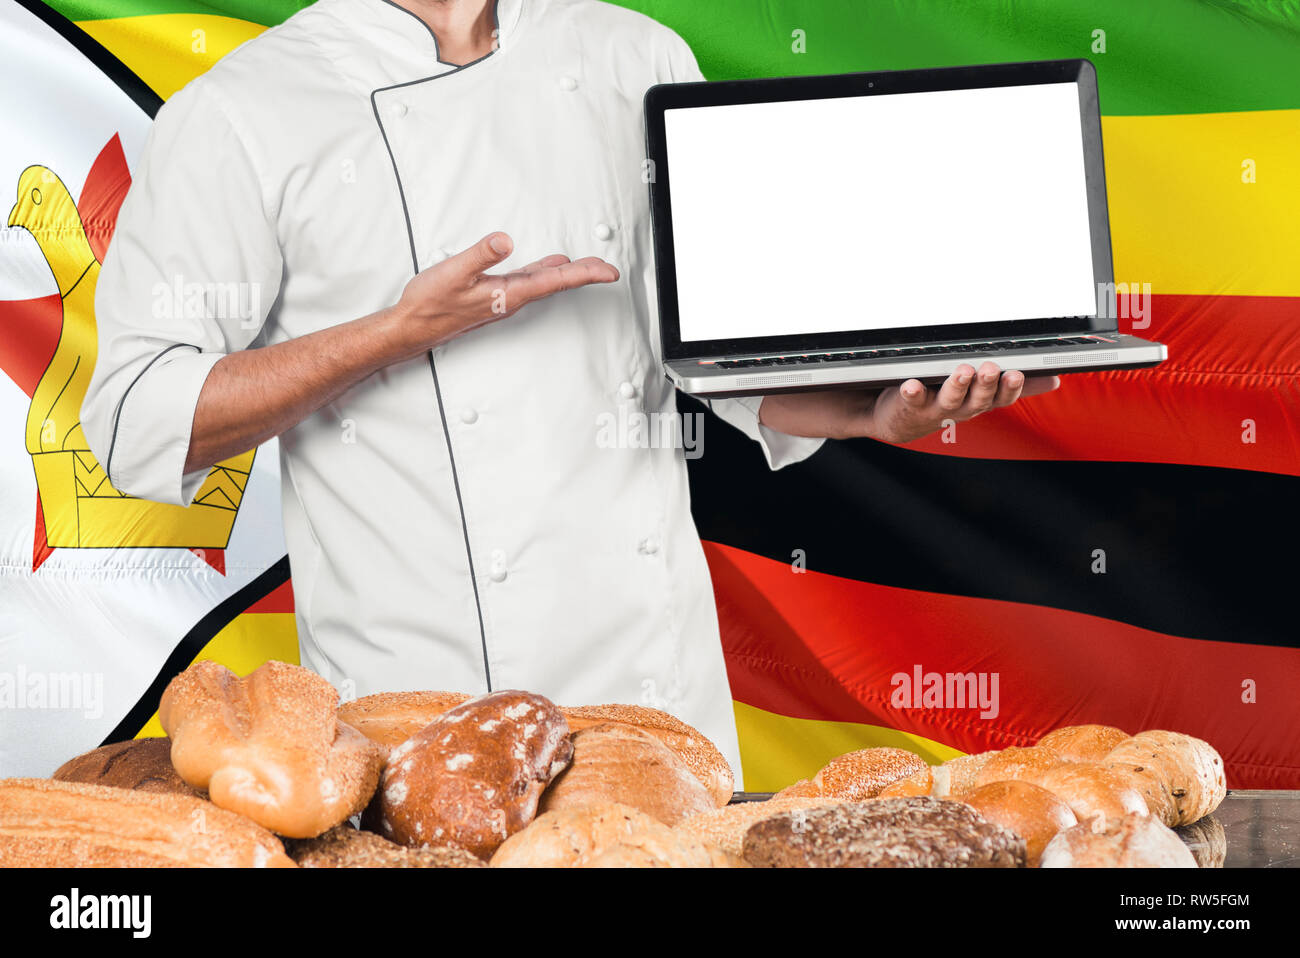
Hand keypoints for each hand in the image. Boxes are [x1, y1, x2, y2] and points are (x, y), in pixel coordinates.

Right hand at [390, 231, 618, 353]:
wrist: (412, 328)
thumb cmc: (430, 304)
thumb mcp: (454, 273)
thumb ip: (480, 255)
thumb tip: (505, 240)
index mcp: (509, 293)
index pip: (556, 281)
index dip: (586, 274)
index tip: (609, 271)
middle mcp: (511, 298)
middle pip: (556, 283)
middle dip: (584, 274)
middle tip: (607, 268)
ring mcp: (502, 298)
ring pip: (543, 283)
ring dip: (566, 274)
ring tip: (587, 265)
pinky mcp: (492, 296)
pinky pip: (527, 282)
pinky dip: (543, 272)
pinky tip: (547, 266)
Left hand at [757, 361, 1060, 442]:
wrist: (896, 418)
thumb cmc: (939, 399)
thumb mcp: (979, 394)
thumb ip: (1010, 386)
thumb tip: (1056, 381)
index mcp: (977, 403)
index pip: (1001, 398)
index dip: (1011, 389)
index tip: (1018, 374)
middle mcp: (958, 409)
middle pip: (978, 400)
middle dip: (986, 385)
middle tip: (991, 369)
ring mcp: (932, 410)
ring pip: (949, 401)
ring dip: (957, 387)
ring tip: (962, 370)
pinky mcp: (907, 406)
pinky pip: (911, 400)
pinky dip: (913, 392)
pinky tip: (913, 383)